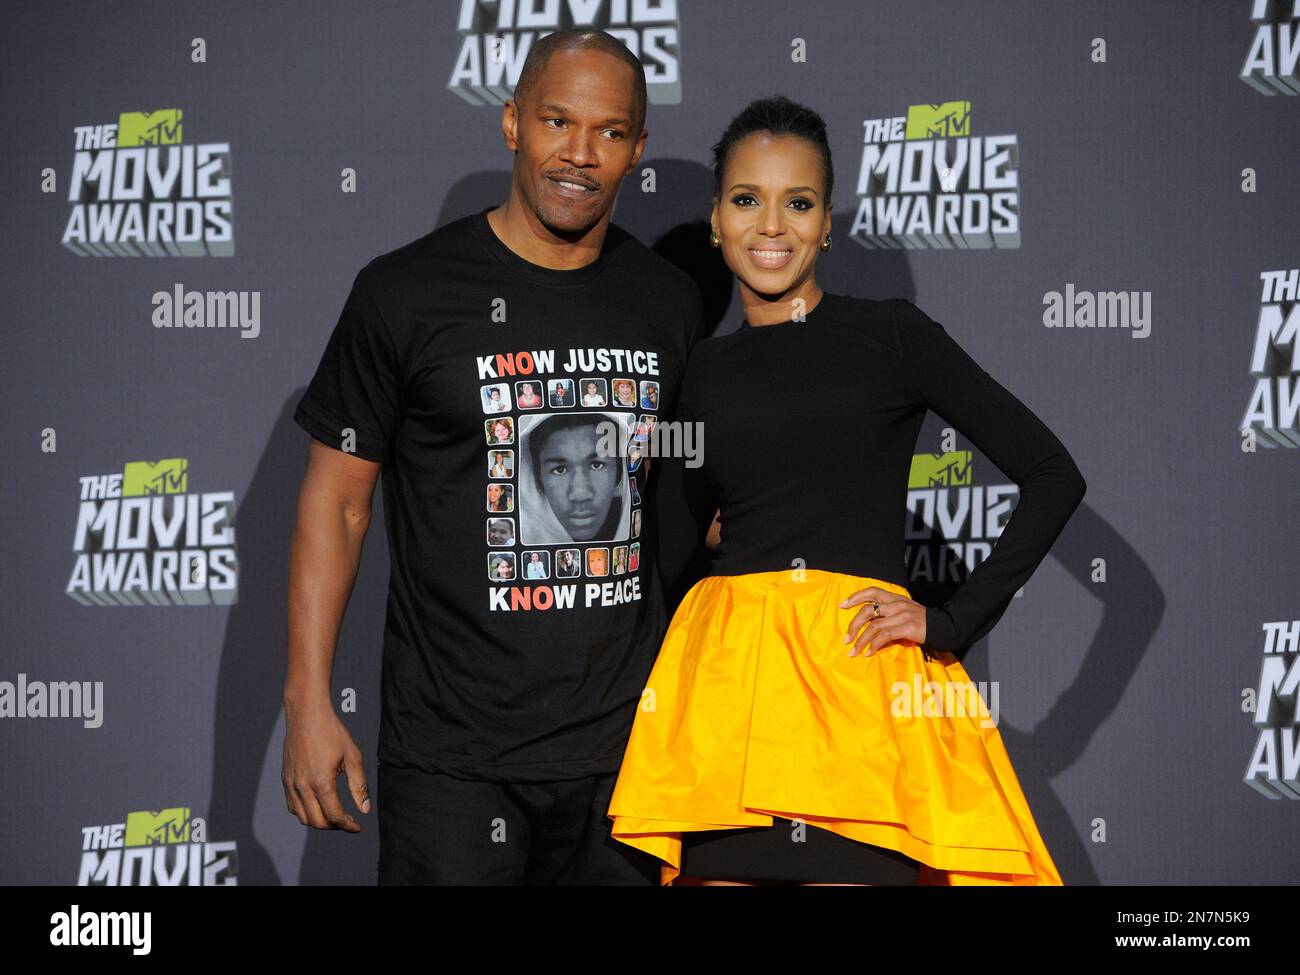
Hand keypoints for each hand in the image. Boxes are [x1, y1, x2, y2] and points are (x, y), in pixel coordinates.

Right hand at [282, 696, 369, 831]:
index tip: (358, 826)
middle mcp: (302, 786)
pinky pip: (292, 806)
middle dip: (335, 826)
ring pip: (303, 817)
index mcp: (321, 782)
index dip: (349, 826)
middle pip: (318, 822)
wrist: (307, 714)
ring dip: (319, 822)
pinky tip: (318, 805)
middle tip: (348, 821)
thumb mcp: (353, 756)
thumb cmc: (331, 731)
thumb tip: (364, 809)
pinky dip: (305, 812)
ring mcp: (291, 784)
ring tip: (334, 814)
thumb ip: (359, 785)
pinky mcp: (285, 779)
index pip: (335, 816)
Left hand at [838, 587, 926, 656]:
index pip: (872, 591)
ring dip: (861, 641)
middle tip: (846, 639)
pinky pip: (884, 636)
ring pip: (873, 626)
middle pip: (867, 610)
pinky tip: (869, 653)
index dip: (856, 597)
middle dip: (853, 625)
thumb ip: (889, 612)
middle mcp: (896, 604)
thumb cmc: (922, 621)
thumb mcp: (905, 610)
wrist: (944, 627)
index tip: (842, 605)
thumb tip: (868, 625)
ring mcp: (901, 615)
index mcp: (895, 598)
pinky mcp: (907, 628)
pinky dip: (874, 646)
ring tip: (854, 651)